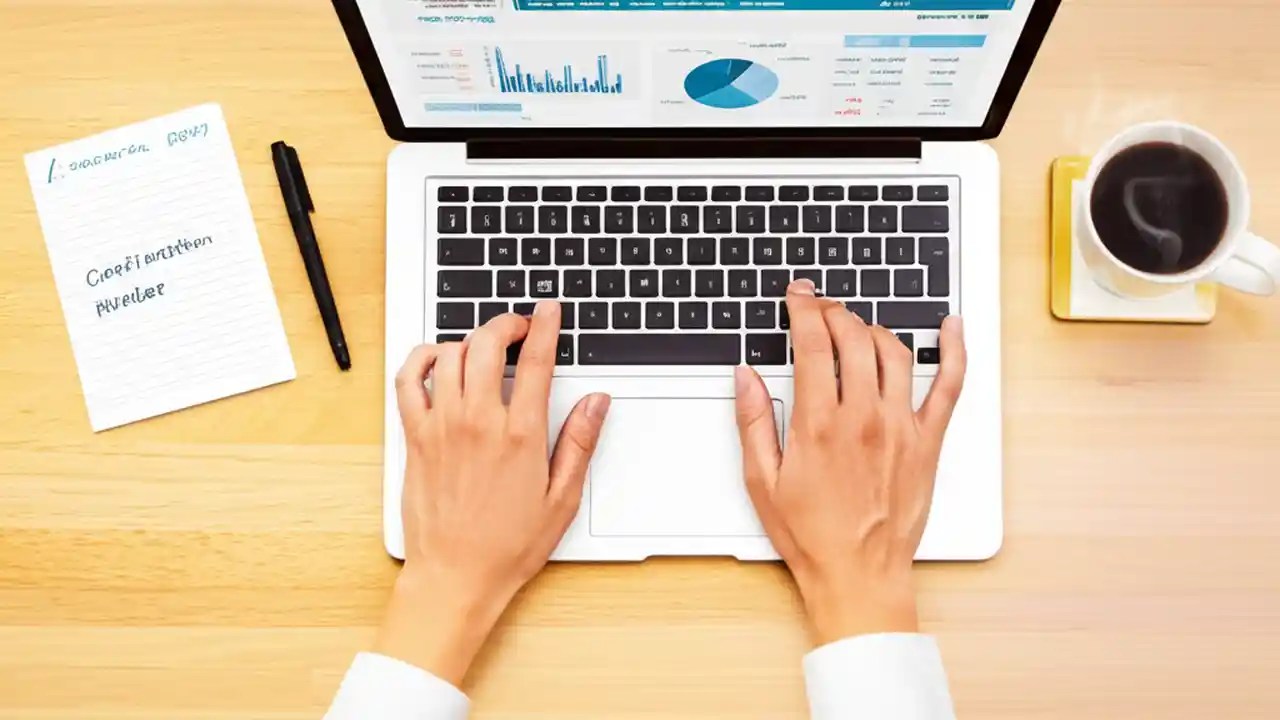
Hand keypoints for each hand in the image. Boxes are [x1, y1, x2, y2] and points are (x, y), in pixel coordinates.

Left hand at [376, 301, 610, 684]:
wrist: (456, 576)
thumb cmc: (508, 545)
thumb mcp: (562, 498)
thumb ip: (580, 442)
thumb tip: (597, 402)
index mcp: (521, 436)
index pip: (536, 361)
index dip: (545, 326)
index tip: (549, 309)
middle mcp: (479, 423)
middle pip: (488, 344)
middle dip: (506, 323)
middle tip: (519, 326)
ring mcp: (442, 426)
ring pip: (451, 355)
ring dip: (470, 339)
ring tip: (485, 345)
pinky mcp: (415, 437)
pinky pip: (409, 381)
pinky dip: (421, 359)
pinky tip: (437, 359)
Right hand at [733, 280, 965, 644]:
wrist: (858, 575)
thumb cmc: (811, 535)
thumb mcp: (762, 480)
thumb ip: (753, 422)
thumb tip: (746, 376)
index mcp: (819, 424)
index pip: (812, 343)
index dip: (803, 309)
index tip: (797, 295)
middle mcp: (863, 418)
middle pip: (854, 338)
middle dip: (834, 312)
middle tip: (822, 309)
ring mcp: (900, 427)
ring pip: (894, 352)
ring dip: (874, 328)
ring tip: (858, 326)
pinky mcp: (928, 442)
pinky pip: (949, 385)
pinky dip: (954, 350)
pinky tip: (950, 328)